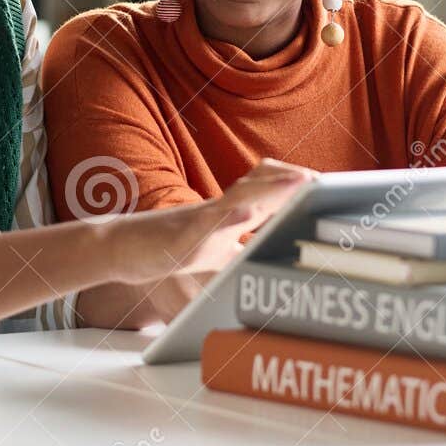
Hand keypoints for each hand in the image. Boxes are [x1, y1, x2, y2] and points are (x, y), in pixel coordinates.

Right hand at [110, 159, 313, 286]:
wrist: (118, 248)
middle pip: (259, 183)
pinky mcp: (179, 236)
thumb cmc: (166, 248)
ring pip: (239, 197)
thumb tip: (272, 265)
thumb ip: (242, 251)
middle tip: (323, 180)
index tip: (328, 184)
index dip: (296, 183)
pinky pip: (206, 223)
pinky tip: (246, 212)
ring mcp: (198, 220)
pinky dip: (229, 215)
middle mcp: (217, 210)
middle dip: (292, 180)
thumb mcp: (213, 252)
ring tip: (304, 182)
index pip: (267, 190)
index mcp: (228, 214)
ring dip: (273, 190)